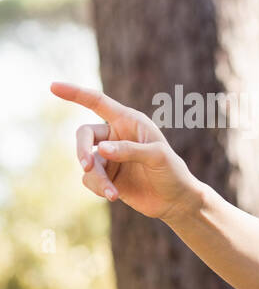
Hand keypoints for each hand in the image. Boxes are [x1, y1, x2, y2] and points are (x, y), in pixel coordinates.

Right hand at [50, 81, 202, 221]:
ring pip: (86, 161)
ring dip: (96, 177)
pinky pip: (89, 178)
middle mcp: (116, 135)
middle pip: (84, 134)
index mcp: (129, 121)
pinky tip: (114, 196)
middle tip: (87, 165)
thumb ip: (129, 150)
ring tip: (112, 192)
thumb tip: (100, 149)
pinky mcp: (106, 176)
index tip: (53, 87)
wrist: (176, 201)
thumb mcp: (157, 157)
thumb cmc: (172, 172)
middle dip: (81, 149)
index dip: (76, 94)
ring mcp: (109, 156)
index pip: (98, 102)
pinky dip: (98, 187)